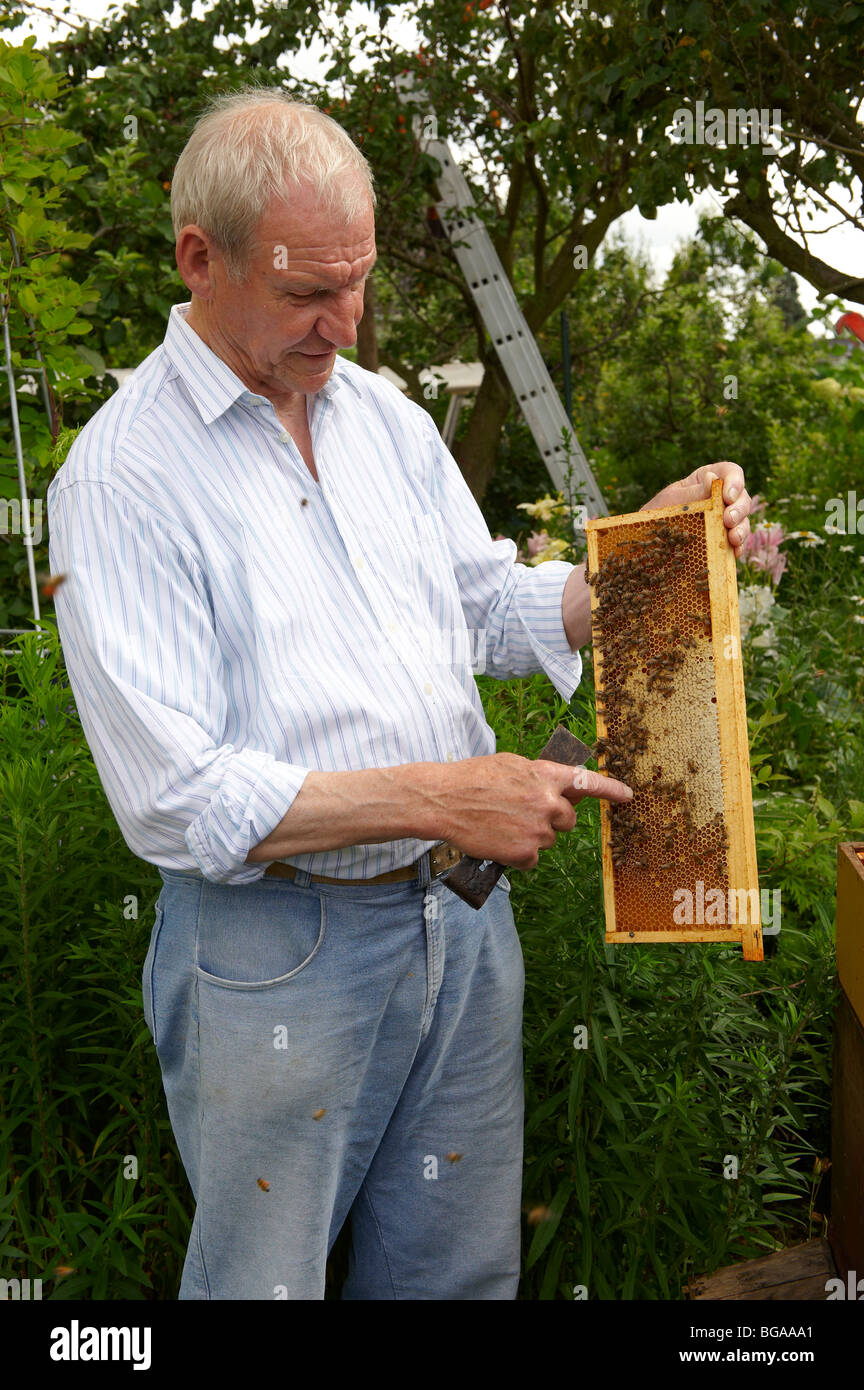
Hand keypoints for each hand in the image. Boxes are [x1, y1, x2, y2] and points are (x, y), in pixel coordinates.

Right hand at [430, 752, 632, 869]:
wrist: (443, 800)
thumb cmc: (472, 779)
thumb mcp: (511, 766)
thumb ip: (538, 777)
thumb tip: (555, 789)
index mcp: (545, 775)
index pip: (588, 782)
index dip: (611, 790)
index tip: (628, 796)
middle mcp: (548, 802)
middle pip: (568, 820)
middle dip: (552, 820)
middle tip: (523, 815)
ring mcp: (538, 829)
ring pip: (548, 840)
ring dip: (531, 837)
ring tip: (501, 825)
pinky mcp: (526, 853)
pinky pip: (532, 859)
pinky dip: (517, 855)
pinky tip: (498, 841)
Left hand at [640, 461, 752, 558]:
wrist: (647, 541)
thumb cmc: (656, 513)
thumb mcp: (672, 500)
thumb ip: (693, 492)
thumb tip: (713, 479)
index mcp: (707, 480)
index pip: (730, 472)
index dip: (735, 482)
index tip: (727, 496)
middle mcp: (720, 498)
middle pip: (742, 497)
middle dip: (739, 509)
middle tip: (728, 520)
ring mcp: (723, 519)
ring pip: (743, 520)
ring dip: (742, 529)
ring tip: (733, 538)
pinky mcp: (722, 539)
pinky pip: (737, 542)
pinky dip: (738, 546)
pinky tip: (734, 552)